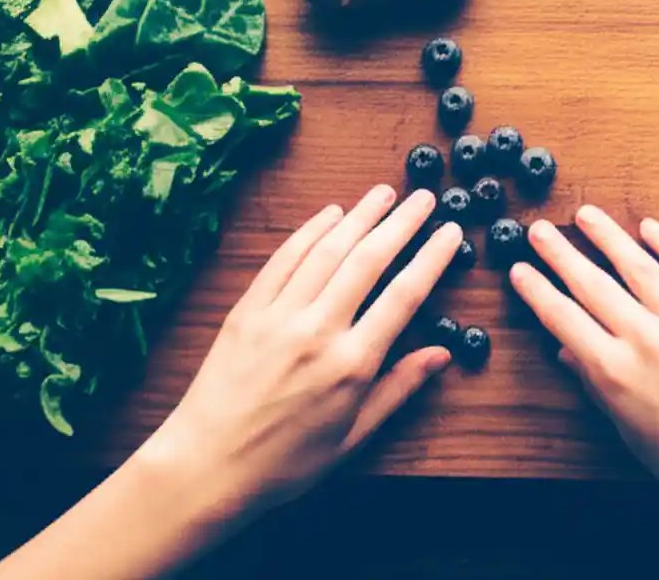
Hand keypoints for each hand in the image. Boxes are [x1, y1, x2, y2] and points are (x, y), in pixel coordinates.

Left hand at [137, 184, 459, 518]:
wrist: (208, 465)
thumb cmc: (285, 462)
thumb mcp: (354, 436)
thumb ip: (399, 388)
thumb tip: (442, 354)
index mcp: (351, 365)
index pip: (404, 296)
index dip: (431, 257)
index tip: (450, 231)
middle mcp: (317, 331)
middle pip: (368, 261)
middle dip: (401, 224)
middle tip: (424, 197)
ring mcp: (278, 316)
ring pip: (327, 251)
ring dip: (359, 217)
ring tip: (383, 194)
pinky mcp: (247, 311)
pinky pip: (283, 260)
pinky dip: (309, 232)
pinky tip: (330, 215)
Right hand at [508, 207, 658, 523]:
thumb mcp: (630, 432)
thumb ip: (596, 386)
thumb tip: (567, 351)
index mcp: (614, 374)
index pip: (563, 319)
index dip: (537, 291)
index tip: (519, 269)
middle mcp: (646, 340)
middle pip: (593, 284)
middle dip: (561, 253)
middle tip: (540, 229)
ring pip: (639, 267)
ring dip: (608, 237)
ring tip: (586, 215)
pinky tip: (650, 228)